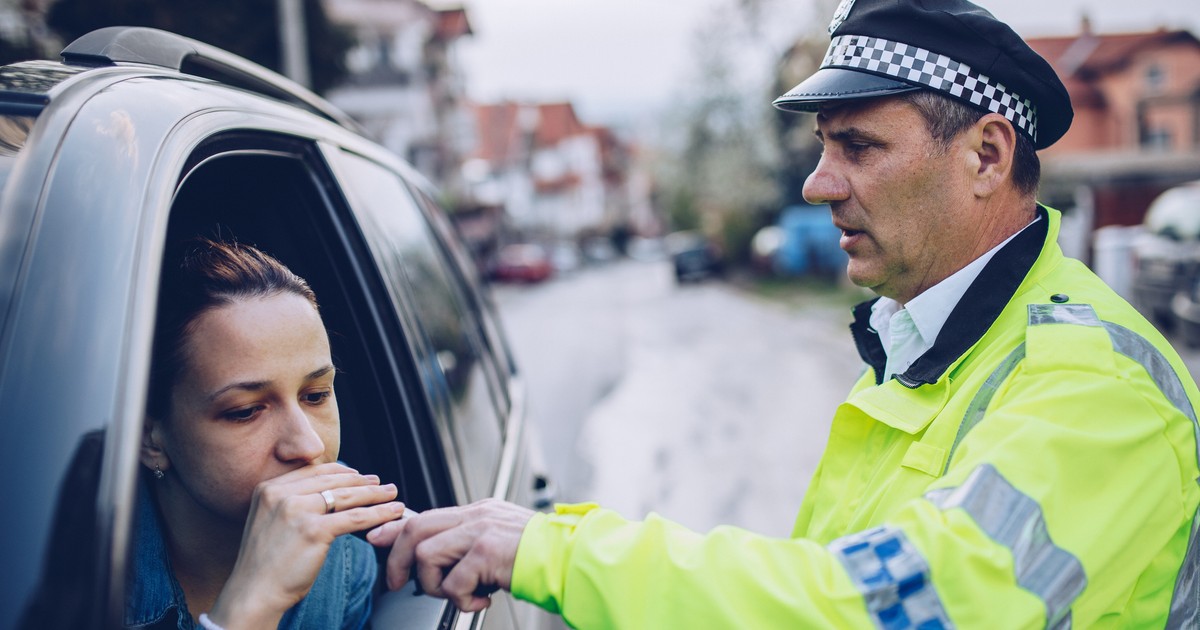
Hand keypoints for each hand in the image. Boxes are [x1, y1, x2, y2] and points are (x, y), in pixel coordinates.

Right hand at [209, 462, 405, 628]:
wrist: (253, 593)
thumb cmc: (265, 564)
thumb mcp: (270, 521)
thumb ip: (291, 504)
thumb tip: (326, 493)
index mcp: (269, 489)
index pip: (313, 472)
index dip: (340, 472)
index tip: (358, 474)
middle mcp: (281, 494)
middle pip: (332, 482)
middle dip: (361, 482)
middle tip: (380, 483)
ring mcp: (297, 511)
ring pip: (346, 497)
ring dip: (375, 495)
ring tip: (392, 494)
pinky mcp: (314, 530)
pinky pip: (354, 518)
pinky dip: (377, 513)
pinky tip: (391, 512)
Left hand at [367, 498, 534, 611]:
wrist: (572, 559)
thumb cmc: (541, 557)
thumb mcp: (500, 541)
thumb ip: (471, 543)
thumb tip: (440, 560)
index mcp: (479, 512)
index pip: (426, 514)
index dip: (395, 527)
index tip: (376, 538)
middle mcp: (477, 515)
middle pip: (417, 527)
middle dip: (397, 559)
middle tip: (397, 583)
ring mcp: (481, 531)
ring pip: (426, 554)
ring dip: (434, 584)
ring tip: (459, 595)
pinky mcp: (486, 552)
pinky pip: (452, 582)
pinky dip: (461, 600)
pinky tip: (482, 601)